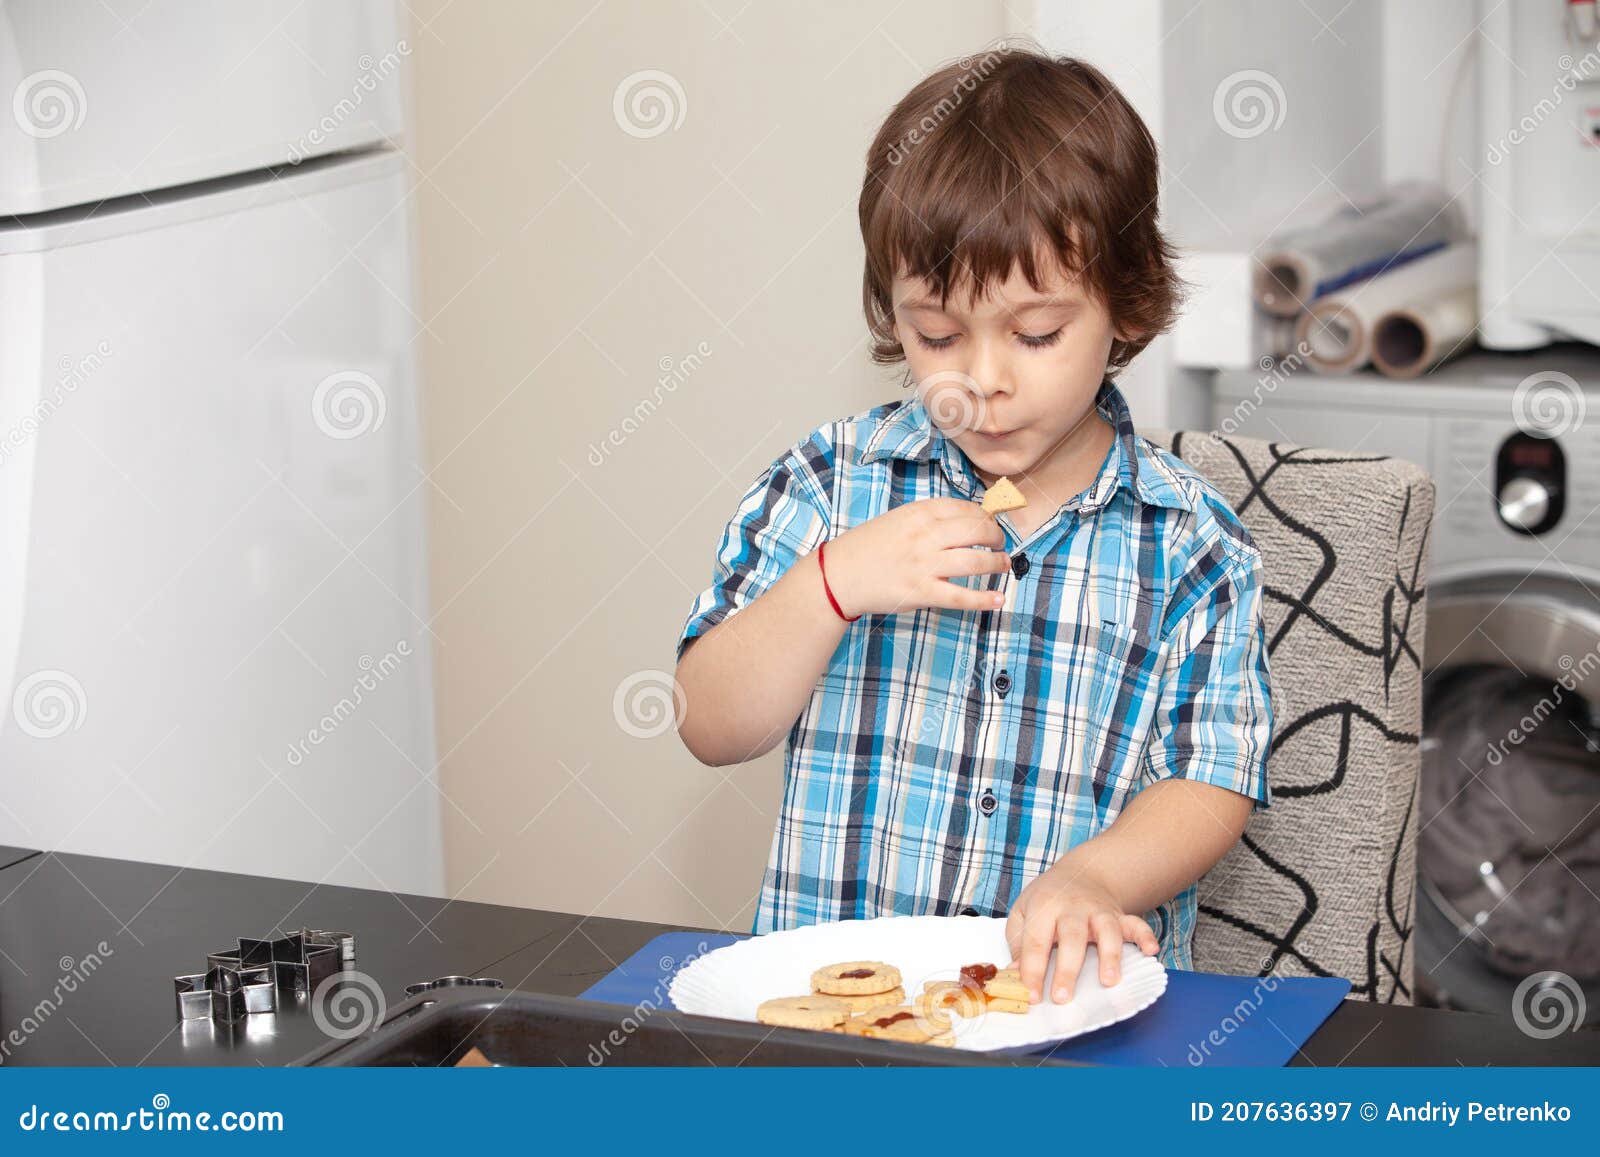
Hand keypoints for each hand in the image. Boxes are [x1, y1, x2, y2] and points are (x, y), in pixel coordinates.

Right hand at [821, 498, 1010, 618]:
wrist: (839, 575)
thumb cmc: (867, 547)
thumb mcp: (897, 519)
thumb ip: (928, 519)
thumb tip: (966, 522)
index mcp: (918, 514)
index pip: (965, 508)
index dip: (984, 516)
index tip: (990, 522)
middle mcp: (925, 536)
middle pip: (976, 531)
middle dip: (995, 536)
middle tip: (999, 543)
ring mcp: (924, 565)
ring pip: (974, 561)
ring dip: (996, 562)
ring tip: (1003, 564)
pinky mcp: (922, 593)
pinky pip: (960, 596)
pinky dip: (983, 599)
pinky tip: (999, 598)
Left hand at [1004, 861, 1159, 1002]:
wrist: (1082, 872)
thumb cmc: (1047, 900)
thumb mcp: (1022, 912)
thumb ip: (1018, 945)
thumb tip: (1016, 976)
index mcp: (1044, 907)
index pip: (1036, 942)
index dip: (1032, 971)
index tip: (1032, 996)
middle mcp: (1072, 908)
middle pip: (1071, 937)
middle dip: (1067, 969)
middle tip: (1062, 997)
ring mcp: (1098, 911)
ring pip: (1107, 930)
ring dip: (1109, 955)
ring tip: (1109, 981)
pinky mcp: (1120, 915)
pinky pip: (1136, 923)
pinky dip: (1145, 936)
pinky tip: (1151, 951)